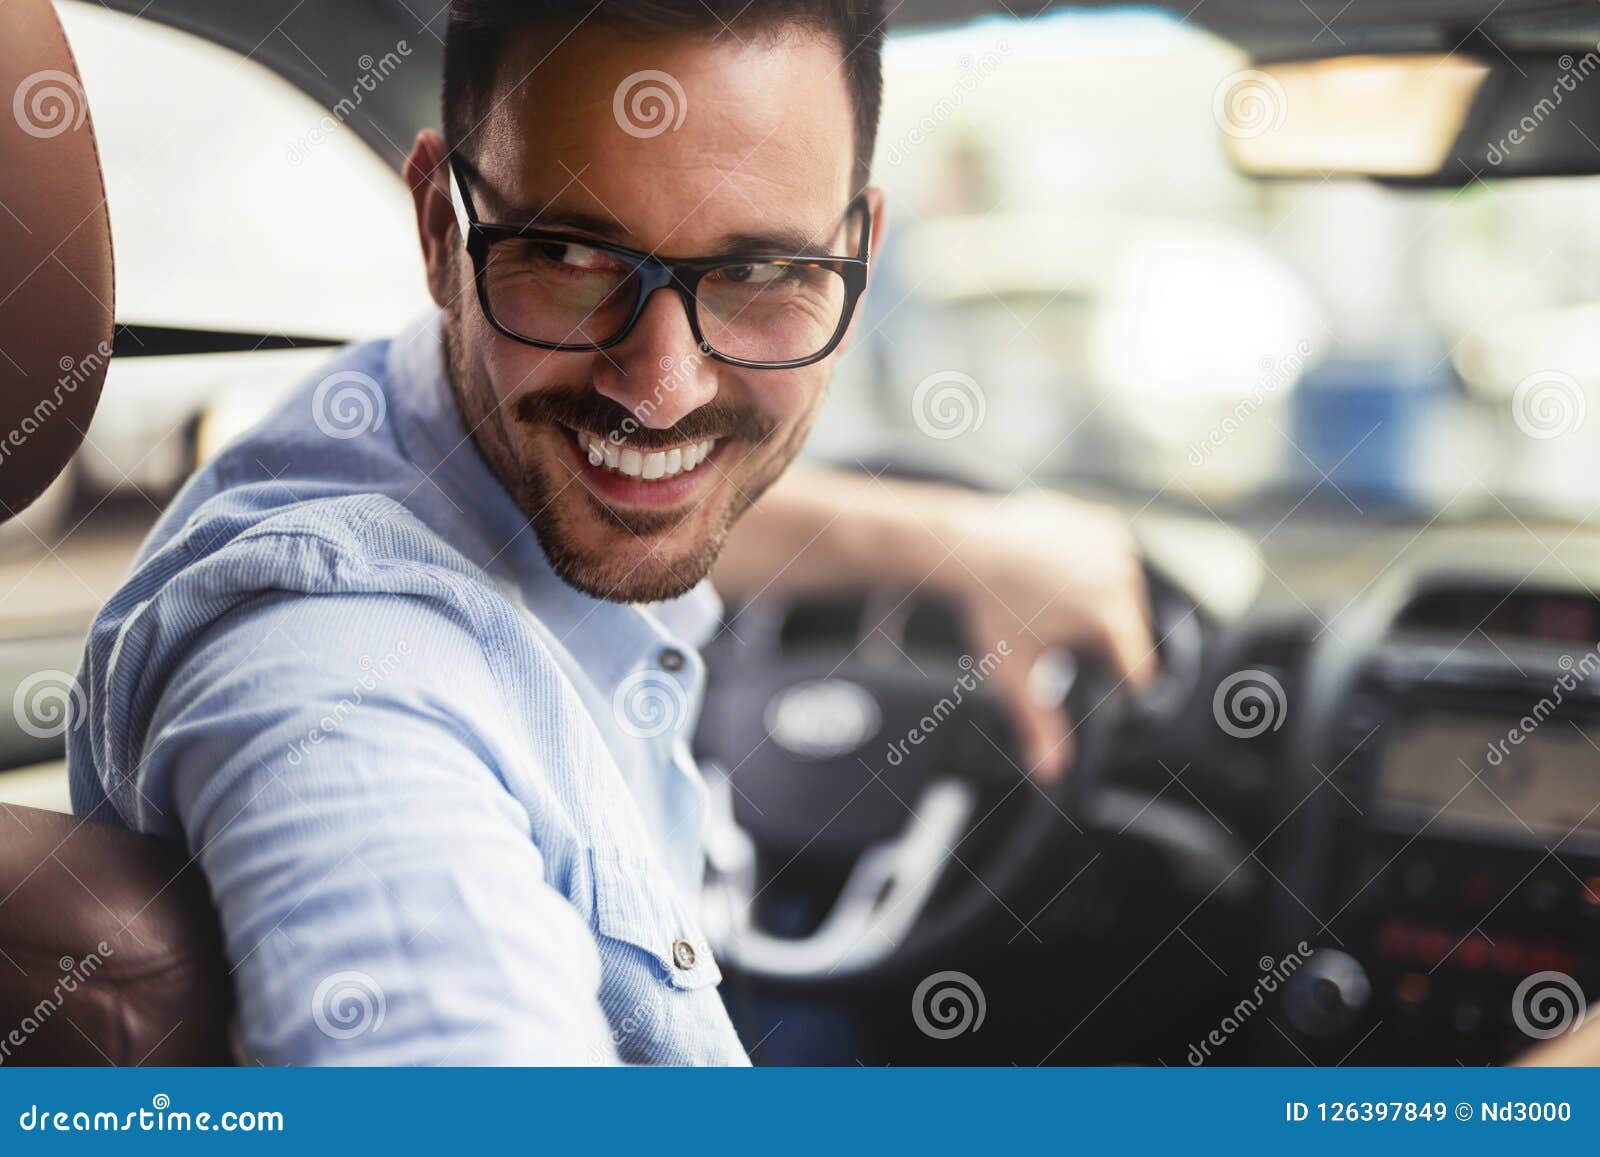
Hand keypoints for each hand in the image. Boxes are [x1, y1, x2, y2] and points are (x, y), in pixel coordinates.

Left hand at [930, 489, 1157, 782]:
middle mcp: (1122, 578)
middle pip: (1130, 631)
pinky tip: (1056, 569)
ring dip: (1098, 602)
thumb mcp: (1014, 672)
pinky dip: (1092, 567)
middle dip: (1098, 640)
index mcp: (1109, 619)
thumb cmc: (990, 609)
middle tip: (1052, 631)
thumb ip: (1039, 724)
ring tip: (1052, 599)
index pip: (1137, 671)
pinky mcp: (1105, 523)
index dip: (1114, 683)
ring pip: (1123, 594)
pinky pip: (1111, 559)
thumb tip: (1053, 773)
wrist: (965, 545)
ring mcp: (1116, 545)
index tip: (1084, 676)